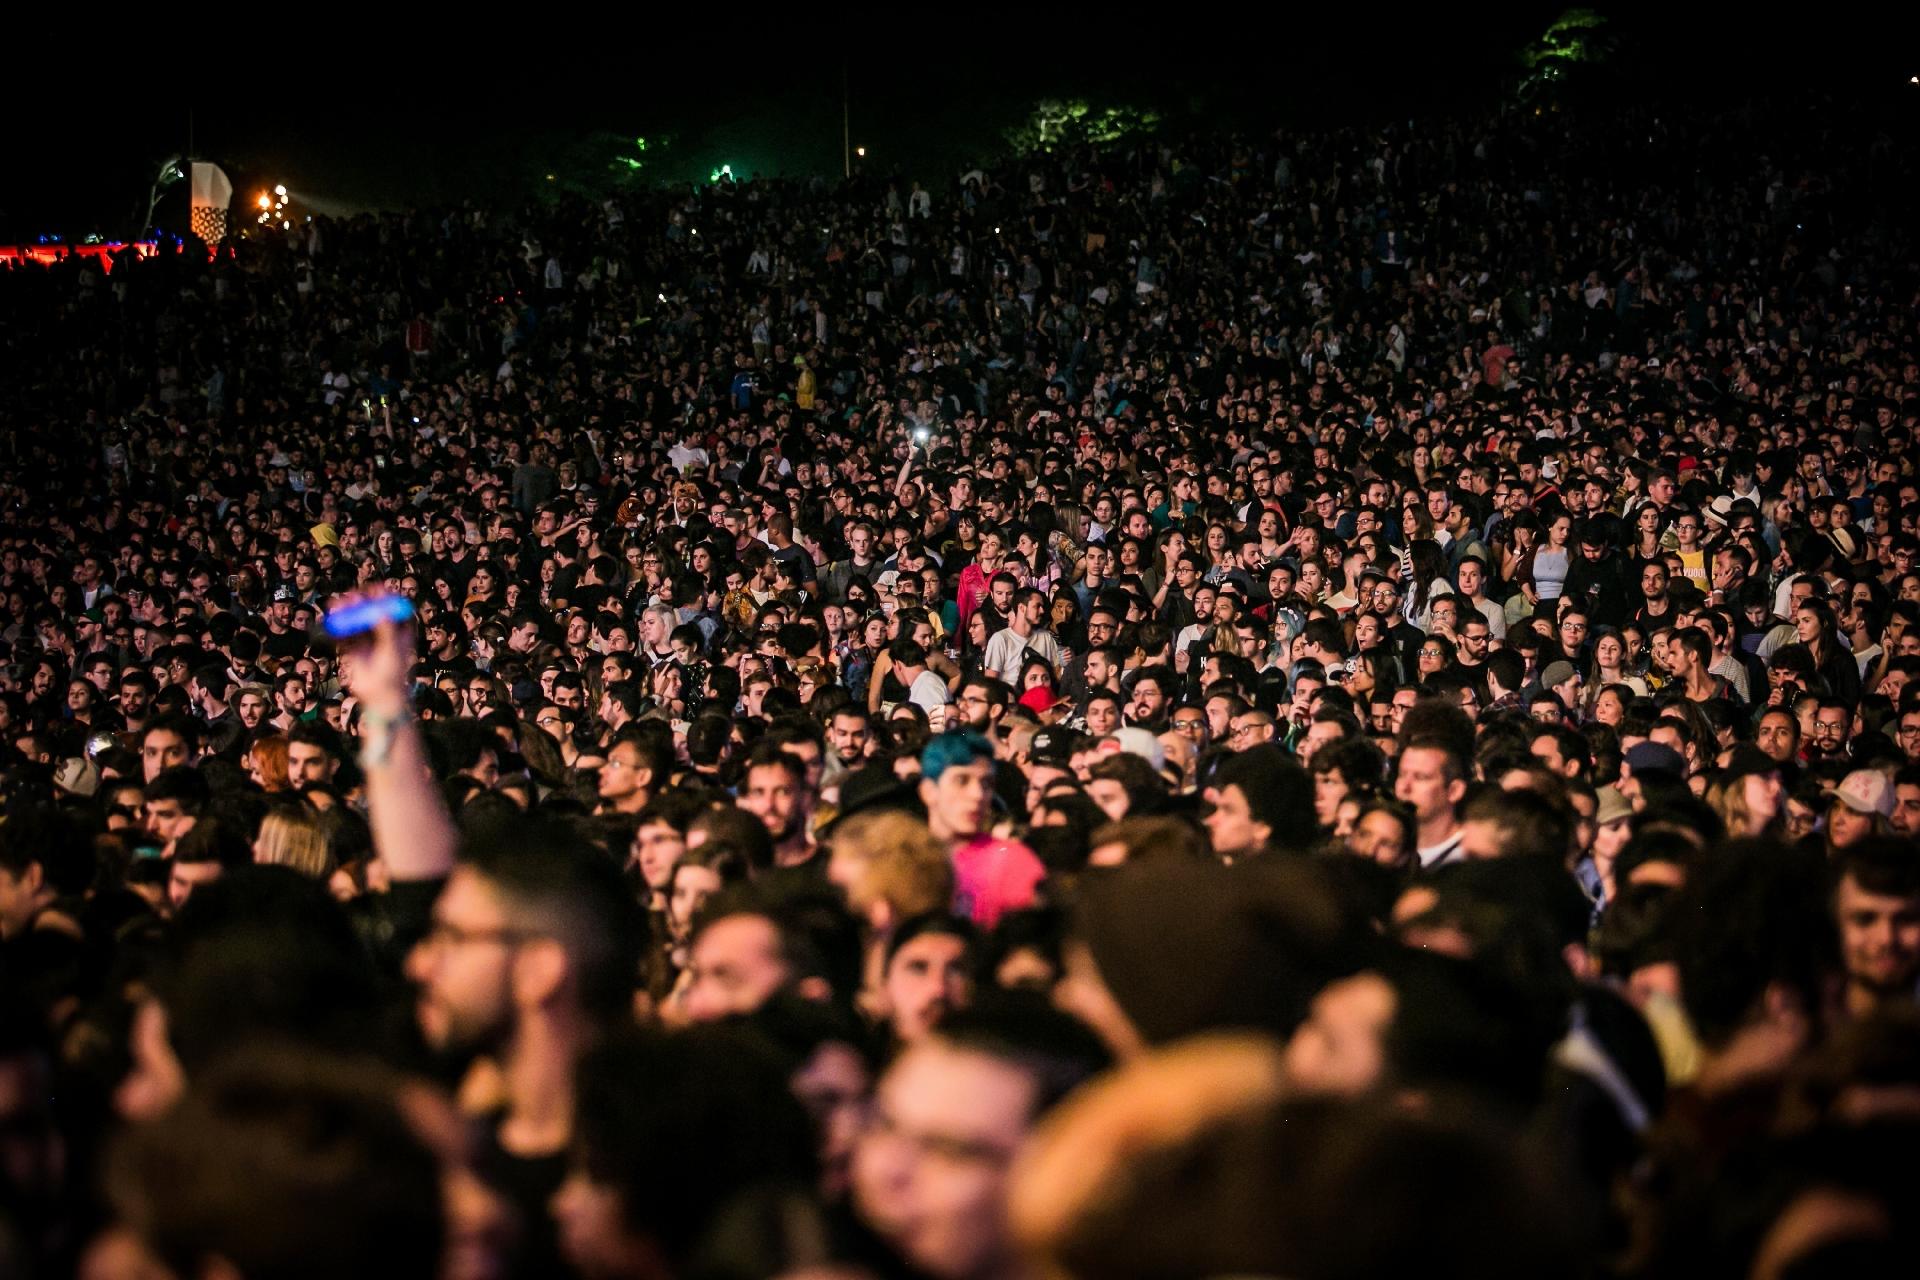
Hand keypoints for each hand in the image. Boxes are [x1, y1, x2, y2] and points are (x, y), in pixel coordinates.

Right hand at [333, 594, 414, 717]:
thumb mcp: (392, 649)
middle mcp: (383, 632)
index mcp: (399, 631)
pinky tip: (333, 615)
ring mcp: (368, 640)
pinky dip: (339, 624)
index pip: (392, 608)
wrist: (380, 696)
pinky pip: (345, 633)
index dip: (385, 596)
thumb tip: (381, 610)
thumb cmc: (393, 674)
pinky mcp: (354, 648)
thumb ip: (386, 630)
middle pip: (372, 611)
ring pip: (357, 620)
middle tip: (356, 594)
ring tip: (341, 602)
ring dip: (349, 611)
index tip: (377, 588)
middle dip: (363, 601)